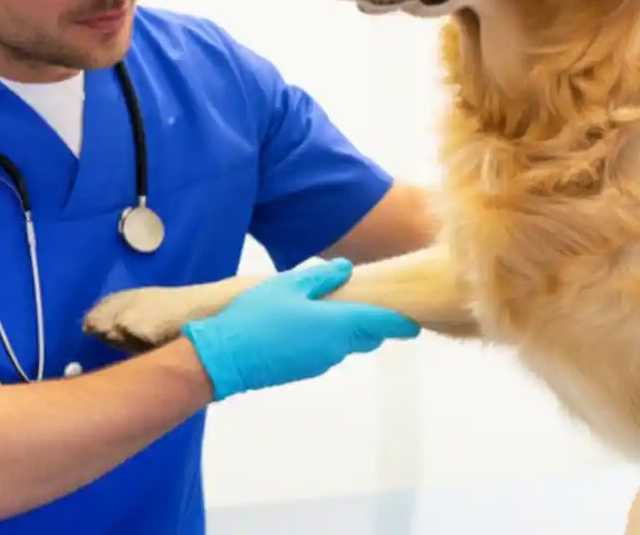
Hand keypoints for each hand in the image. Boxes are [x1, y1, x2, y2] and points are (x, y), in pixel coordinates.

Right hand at [181, 258, 420, 400]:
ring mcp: (320, 362)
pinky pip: (327, 350)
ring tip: (331, 306)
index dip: (401, 322)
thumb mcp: (288, 286)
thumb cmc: (255, 316)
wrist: (224, 358)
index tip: (415, 320)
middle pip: (367, 335)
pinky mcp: (304, 369)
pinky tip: (308, 323)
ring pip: (346, 343)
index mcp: (339, 325)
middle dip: (373, 322)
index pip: (383, 324)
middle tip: (374, 302)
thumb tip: (347, 270)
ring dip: (347, 328)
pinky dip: (328, 337)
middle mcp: (336, 348)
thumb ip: (321, 278)